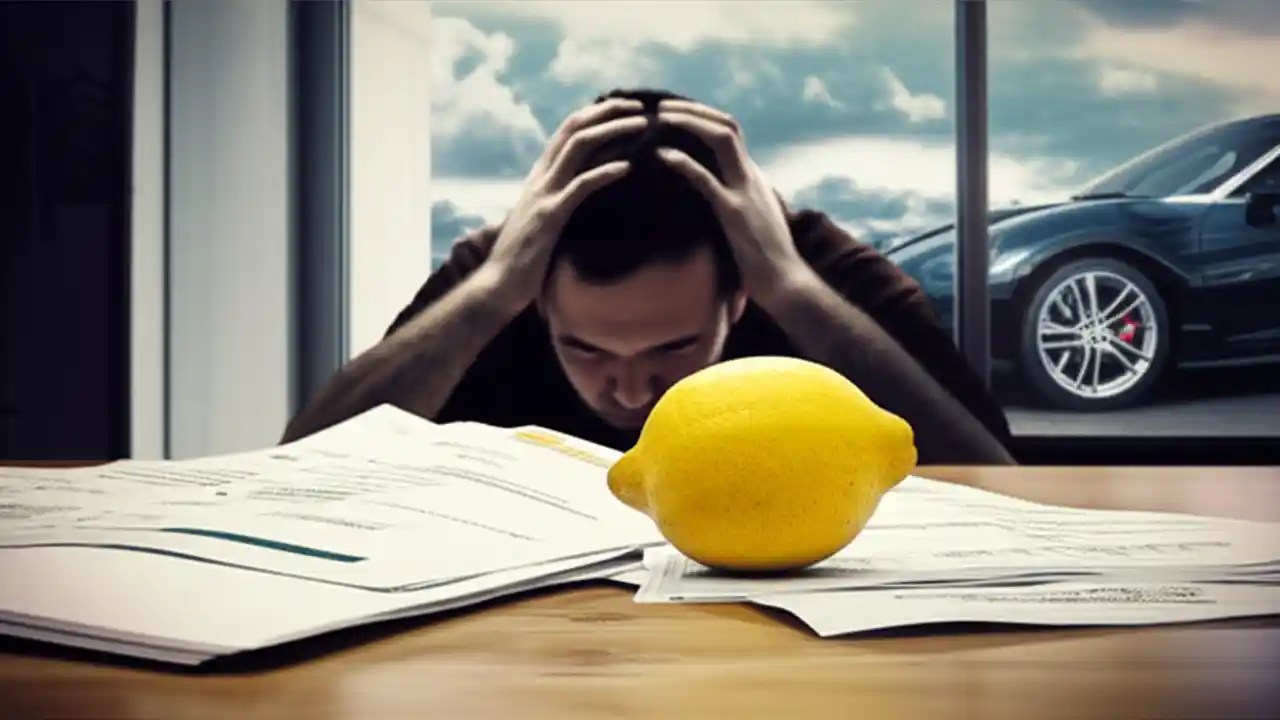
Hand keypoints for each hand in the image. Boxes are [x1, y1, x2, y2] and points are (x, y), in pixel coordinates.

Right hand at [484, 98, 647, 312]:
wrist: (497, 286)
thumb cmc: (523, 260)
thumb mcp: (543, 222)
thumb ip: (559, 202)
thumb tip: (584, 196)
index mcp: (540, 177)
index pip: (567, 132)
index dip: (595, 115)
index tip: (624, 109)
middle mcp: (540, 178)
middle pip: (574, 129)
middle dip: (608, 112)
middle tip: (640, 106)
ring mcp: (544, 195)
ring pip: (578, 147)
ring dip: (612, 131)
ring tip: (641, 126)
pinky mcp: (550, 217)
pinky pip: (580, 186)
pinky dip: (605, 172)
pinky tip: (628, 168)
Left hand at [654, 100, 809, 305]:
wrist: (785, 282)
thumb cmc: (766, 259)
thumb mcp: (750, 220)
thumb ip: (735, 200)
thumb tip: (713, 194)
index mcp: (753, 177)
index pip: (731, 133)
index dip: (703, 118)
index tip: (676, 114)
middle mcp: (751, 176)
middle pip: (727, 126)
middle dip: (693, 111)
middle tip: (661, 107)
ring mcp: (745, 191)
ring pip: (721, 139)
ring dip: (688, 123)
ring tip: (659, 118)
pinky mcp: (734, 213)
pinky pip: (706, 178)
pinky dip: (683, 162)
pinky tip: (661, 155)